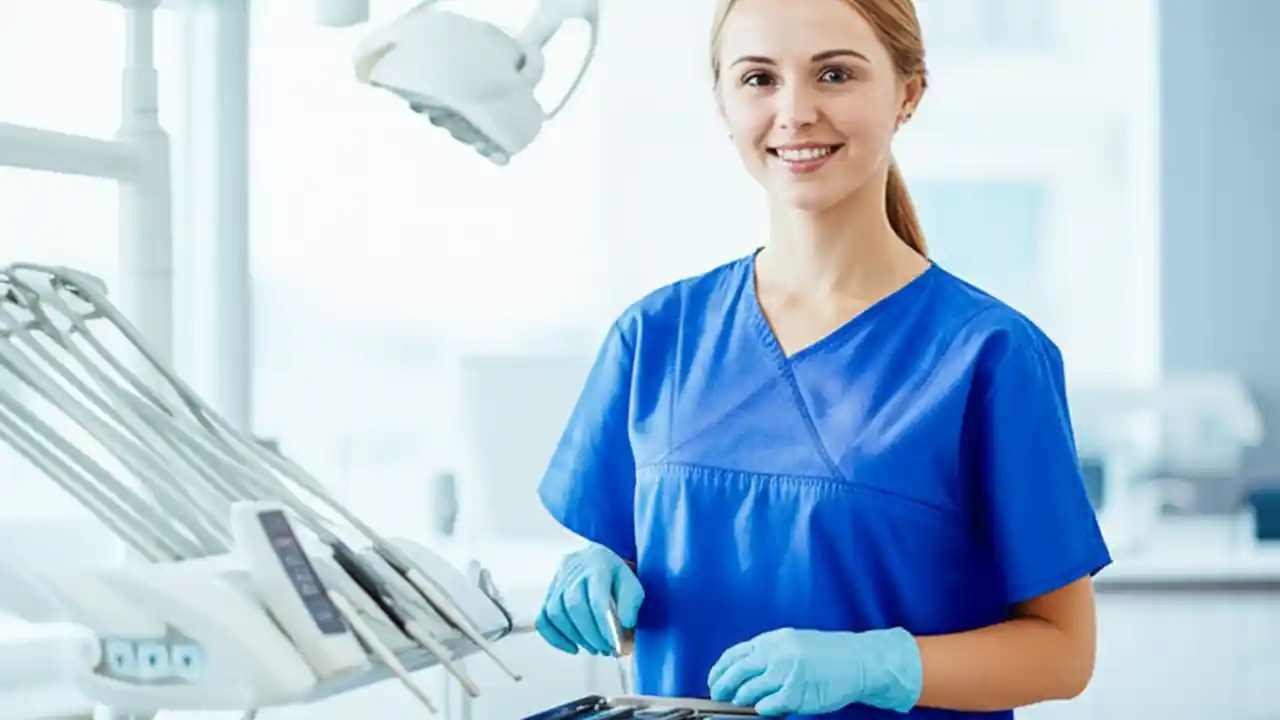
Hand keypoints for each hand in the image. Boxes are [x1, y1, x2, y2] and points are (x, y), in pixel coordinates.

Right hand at [536, 543, 643, 655]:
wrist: (596, 560)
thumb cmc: (615, 576)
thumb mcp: (632, 583)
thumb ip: (631, 603)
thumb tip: (626, 624)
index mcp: (598, 565)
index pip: (596, 597)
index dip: (604, 624)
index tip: (614, 643)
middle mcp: (574, 570)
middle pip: (574, 605)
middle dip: (590, 633)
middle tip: (605, 649)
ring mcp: (558, 582)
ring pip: (556, 613)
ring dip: (575, 637)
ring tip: (594, 648)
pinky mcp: (548, 594)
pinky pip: (543, 619)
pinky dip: (555, 638)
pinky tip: (573, 647)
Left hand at [707, 627, 922, 715]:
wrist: (858, 661)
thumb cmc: (826, 654)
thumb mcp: (792, 642)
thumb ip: (768, 653)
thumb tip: (741, 670)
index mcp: (773, 639)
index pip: (735, 653)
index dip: (719, 669)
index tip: (713, 679)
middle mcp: (776, 654)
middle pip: (737, 672)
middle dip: (722, 686)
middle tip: (717, 695)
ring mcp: (786, 674)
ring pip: (749, 690)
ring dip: (741, 698)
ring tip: (741, 702)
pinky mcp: (796, 694)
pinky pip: (768, 706)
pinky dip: (762, 709)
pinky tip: (764, 709)